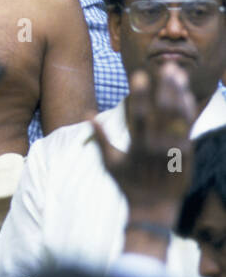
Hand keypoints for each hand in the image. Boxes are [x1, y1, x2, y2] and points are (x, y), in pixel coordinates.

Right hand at [94, 64, 196, 222]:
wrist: (154, 209)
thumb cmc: (128, 185)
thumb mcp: (110, 164)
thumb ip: (100, 138)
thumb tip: (88, 114)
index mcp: (137, 148)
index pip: (139, 115)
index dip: (140, 94)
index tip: (139, 75)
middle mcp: (158, 147)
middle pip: (163, 112)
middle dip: (165, 87)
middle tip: (167, 66)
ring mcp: (174, 151)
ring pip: (179, 117)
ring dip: (179, 94)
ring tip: (178, 74)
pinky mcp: (187, 154)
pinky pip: (188, 128)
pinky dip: (187, 111)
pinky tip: (186, 95)